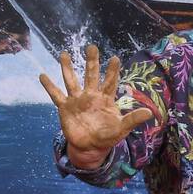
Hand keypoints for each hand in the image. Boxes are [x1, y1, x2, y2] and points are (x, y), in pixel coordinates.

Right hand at [38, 44, 153, 164]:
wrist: (90, 147)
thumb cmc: (107, 137)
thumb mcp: (121, 129)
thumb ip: (133, 119)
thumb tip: (150, 113)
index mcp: (105, 99)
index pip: (110, 82)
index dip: (113, 71)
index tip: (115, 58)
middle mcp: (90, 96)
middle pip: (91, 75)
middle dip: (92, 62)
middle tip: (92, 46)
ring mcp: (77, 100)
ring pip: (71, 80)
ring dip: (67, 67)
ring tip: (64, 53)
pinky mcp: (65, 107)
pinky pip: (56, 95)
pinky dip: (49, 86)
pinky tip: (42, 75)